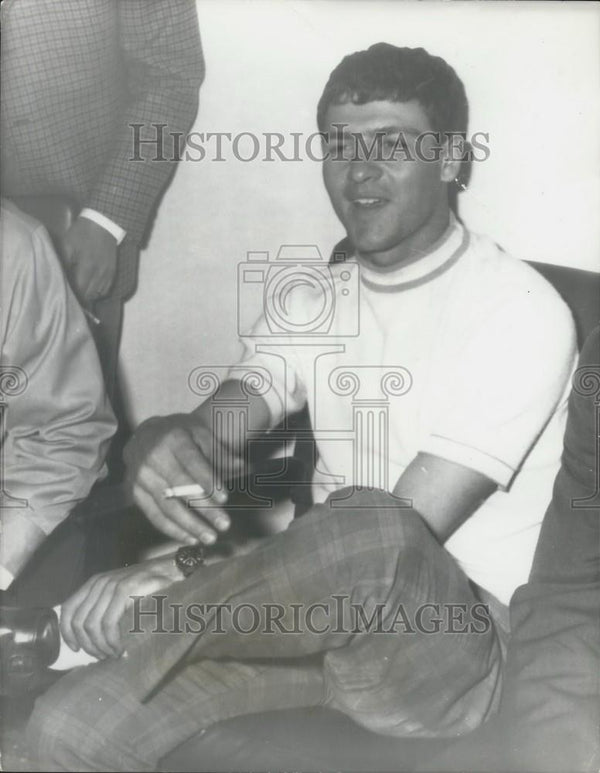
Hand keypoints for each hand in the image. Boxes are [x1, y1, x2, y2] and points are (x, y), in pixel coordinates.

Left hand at [60, 556, 180, 658]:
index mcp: (95, 583)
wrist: (175, 570)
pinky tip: (120, 648)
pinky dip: (111, 640)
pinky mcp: (125, 589)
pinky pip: (108, 623)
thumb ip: (104, 606)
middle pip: (78, 621)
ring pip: (91, 625)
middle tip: (102, 656)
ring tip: (113, 654)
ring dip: (100, 645)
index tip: (76, 650)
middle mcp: (100, 582)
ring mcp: (112, 584)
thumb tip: (86, 638)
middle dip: (88, 645)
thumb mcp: (121, 594)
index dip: (67, 633)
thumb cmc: (149, 588)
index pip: (68, 609)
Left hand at [61, 217, 117, 302]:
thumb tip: (58, 278)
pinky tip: (90, 287)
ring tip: (79, 291)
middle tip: (70, 293)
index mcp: (87, 266)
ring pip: (97, 294)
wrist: (102, 225)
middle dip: (79, 296)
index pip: (80, 289)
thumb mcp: (67, 244)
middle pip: (89, 295)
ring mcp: (108, 274)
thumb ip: (63, 262)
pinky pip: (106, 289)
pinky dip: (97, 291)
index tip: (64, 295)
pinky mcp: (113, 273)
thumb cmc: (81, 233)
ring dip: (88, 295)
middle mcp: (99, 274)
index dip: (72, 295)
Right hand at [124, 413, 236, 544]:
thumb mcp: (202, 433)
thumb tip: (242, 466)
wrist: (149, 434)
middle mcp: (152, 457)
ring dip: (189, 525)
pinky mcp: (134, 492)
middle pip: (179, 488)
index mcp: (172, 439)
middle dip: (203, 508)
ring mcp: (141, 476)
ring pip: (166, 506)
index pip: (191, 462)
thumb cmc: (181, 435)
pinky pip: (154, 515)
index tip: (225, 498)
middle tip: (224, 524)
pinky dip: (173, 530)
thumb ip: (221, 452)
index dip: (207, 481)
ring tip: (210, 537)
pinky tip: (191, 538)